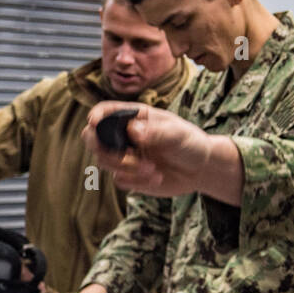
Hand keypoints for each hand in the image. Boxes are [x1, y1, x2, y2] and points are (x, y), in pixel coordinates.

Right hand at [83, 102, 242, 202]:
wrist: (201, 169)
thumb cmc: (190, 143)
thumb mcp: (178, 134)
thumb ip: (156, 131)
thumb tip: (132, 130)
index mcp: (134, 117)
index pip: (105, 111)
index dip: (96, 115)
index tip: (94, 122)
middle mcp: (124, 135)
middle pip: (92, 137)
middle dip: (105, 149)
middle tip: (128, 157)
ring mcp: (124, 155)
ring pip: (103, 160)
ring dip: (126, 167)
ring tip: (152, 169)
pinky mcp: (128, 175)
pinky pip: (118, 179)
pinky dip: (135, 181)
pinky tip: (157, 178)